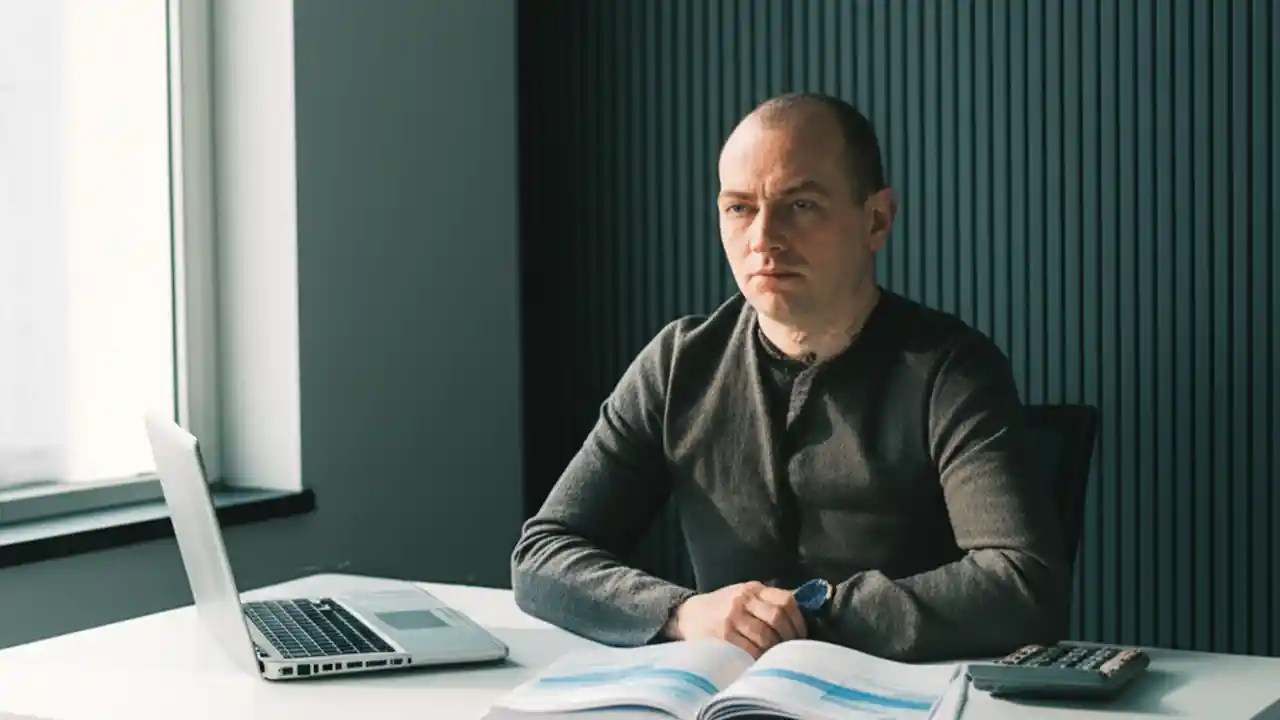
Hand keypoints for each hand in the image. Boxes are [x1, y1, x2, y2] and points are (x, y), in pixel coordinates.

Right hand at [664, 581, 806, 657]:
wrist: (688, 614)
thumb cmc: (721, 608)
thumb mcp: (743, 595)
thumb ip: (767, 600)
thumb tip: (800, 611)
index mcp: (752, 588)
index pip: (785, 600)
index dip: (798, 620)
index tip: (801, 634)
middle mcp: (742, 599)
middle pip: (777, 617)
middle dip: (788, 636)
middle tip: (791, 649)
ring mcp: (732, 616)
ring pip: (765, 635)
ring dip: (774, 649)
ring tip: (776, 656)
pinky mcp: (723, 635)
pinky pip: (750, 649)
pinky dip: (759, 657)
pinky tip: (760, 660)